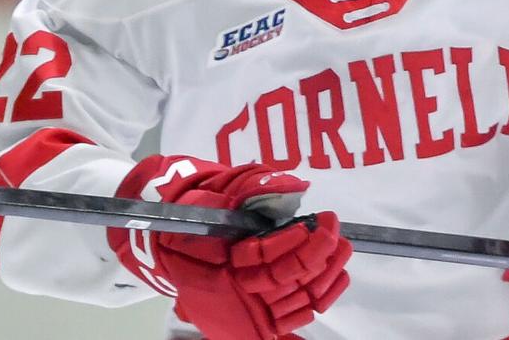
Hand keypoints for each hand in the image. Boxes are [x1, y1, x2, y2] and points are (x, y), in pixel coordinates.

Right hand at [108, 156, 351, 339]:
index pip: (262, 257)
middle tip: (332, 226)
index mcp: (216, 264)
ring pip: (296, 298)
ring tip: (342, 245)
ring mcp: (246, 311)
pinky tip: (338, 272)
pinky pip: (298, 314)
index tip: (313, 222)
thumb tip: (293, 185)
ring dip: (325, 272)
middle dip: (314, 253)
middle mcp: (231, 293)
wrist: (166, 245)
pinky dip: (322, 295)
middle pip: (283, 279)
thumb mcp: (215, 195)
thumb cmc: (194, 214)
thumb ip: (249, 189)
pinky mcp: (260, 322)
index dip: (289, 241)